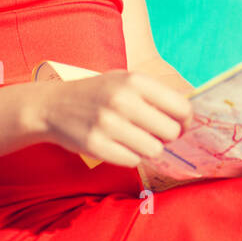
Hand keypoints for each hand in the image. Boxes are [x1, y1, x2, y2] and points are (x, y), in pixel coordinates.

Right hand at [34, 71, 192, 168]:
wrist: (53, 105)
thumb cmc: (97, 92)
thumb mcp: (125, 80)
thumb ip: (155, 93)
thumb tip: (188, 115)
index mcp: (134, 80)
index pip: (180, 106)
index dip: (186, 120)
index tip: (181, 125)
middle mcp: (123, 100)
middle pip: (170, 131)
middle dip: (168, 136)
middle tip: (158, 134)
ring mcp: (108, 124)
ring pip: (154, 149)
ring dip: (150, 148)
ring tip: (138, 139)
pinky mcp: (96, 145)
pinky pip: (133, 160)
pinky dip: (131, 156)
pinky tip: (121, 145)